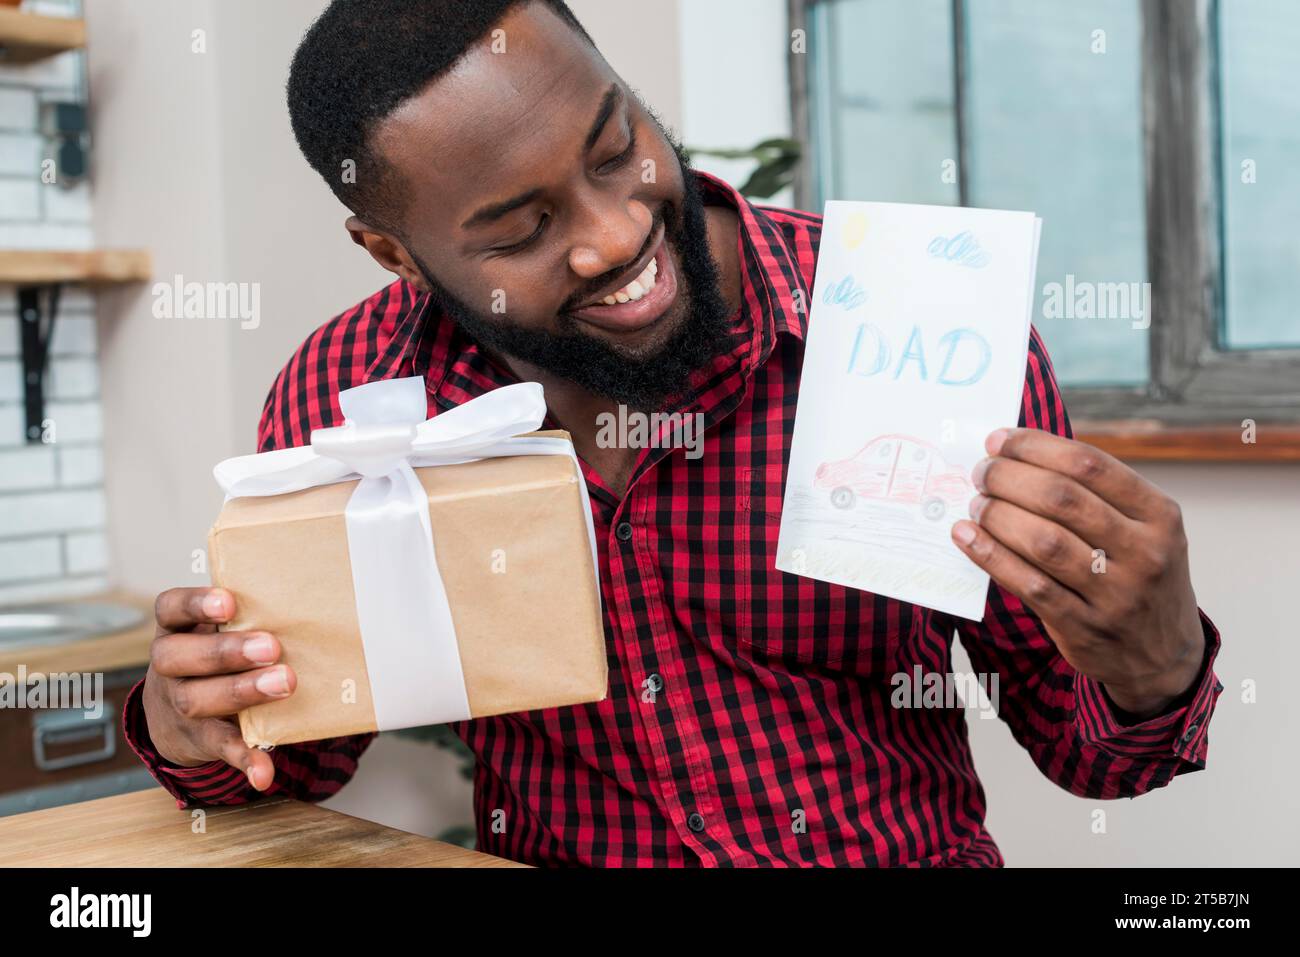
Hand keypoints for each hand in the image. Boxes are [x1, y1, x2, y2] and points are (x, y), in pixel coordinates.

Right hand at [142, 587, 296, 789]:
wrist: (176, 714)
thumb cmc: (214, 657)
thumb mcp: (215, 631)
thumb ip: (246, 617)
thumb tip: (306, 603)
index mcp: (176, 629)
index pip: (170, 608)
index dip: (195, 604)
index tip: (229, 603)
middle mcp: (169, 666)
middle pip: (179, 656)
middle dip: (226, 652)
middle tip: (272, 648)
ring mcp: (179, 704)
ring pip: (194, 699)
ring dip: (241, 692)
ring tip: (284, 684)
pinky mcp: (200, 739)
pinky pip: (219, 748)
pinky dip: (244, 759)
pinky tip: (264, 771)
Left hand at [951, 428, 1205, 719]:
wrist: (1162, 655)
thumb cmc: (1137, 575)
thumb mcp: (1143, 529)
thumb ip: (1095, 493)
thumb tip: (1018, 453)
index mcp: (1160, 515)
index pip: (1090, 464)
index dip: (1035, 446)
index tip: (999, 440)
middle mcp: (1144, 552)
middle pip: (1062, 498)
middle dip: (1009, 477)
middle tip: (981, 472)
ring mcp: (1115, 594)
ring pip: (1043, 541)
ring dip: (998, 515)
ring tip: (977, 503)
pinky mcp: (1084, 627)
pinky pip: (1028, 584)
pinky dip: (991, 556)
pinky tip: (968, 537)